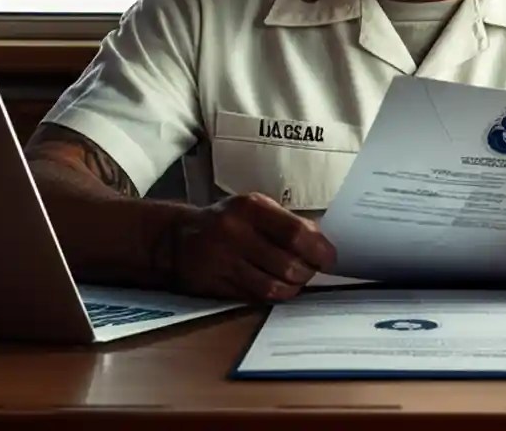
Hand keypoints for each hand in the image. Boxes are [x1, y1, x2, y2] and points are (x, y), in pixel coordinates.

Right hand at [169, 192, 336, 301]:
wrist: (176, 240)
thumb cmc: (226, 222)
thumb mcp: (254, 209)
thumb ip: (286, 222)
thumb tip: (321, 241)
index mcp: (250, 208)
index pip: (296, 233)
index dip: (319, 250)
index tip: (329, 259)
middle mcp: (235, 232)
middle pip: (288, 264)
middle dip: (307, 272)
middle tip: (311, 271)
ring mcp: (223, 261)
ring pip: (273, 286)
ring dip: (292, 287)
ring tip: (296, 280)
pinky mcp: (216, 284)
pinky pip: (256, 297)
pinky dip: (273, 295)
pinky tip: (277, 287)